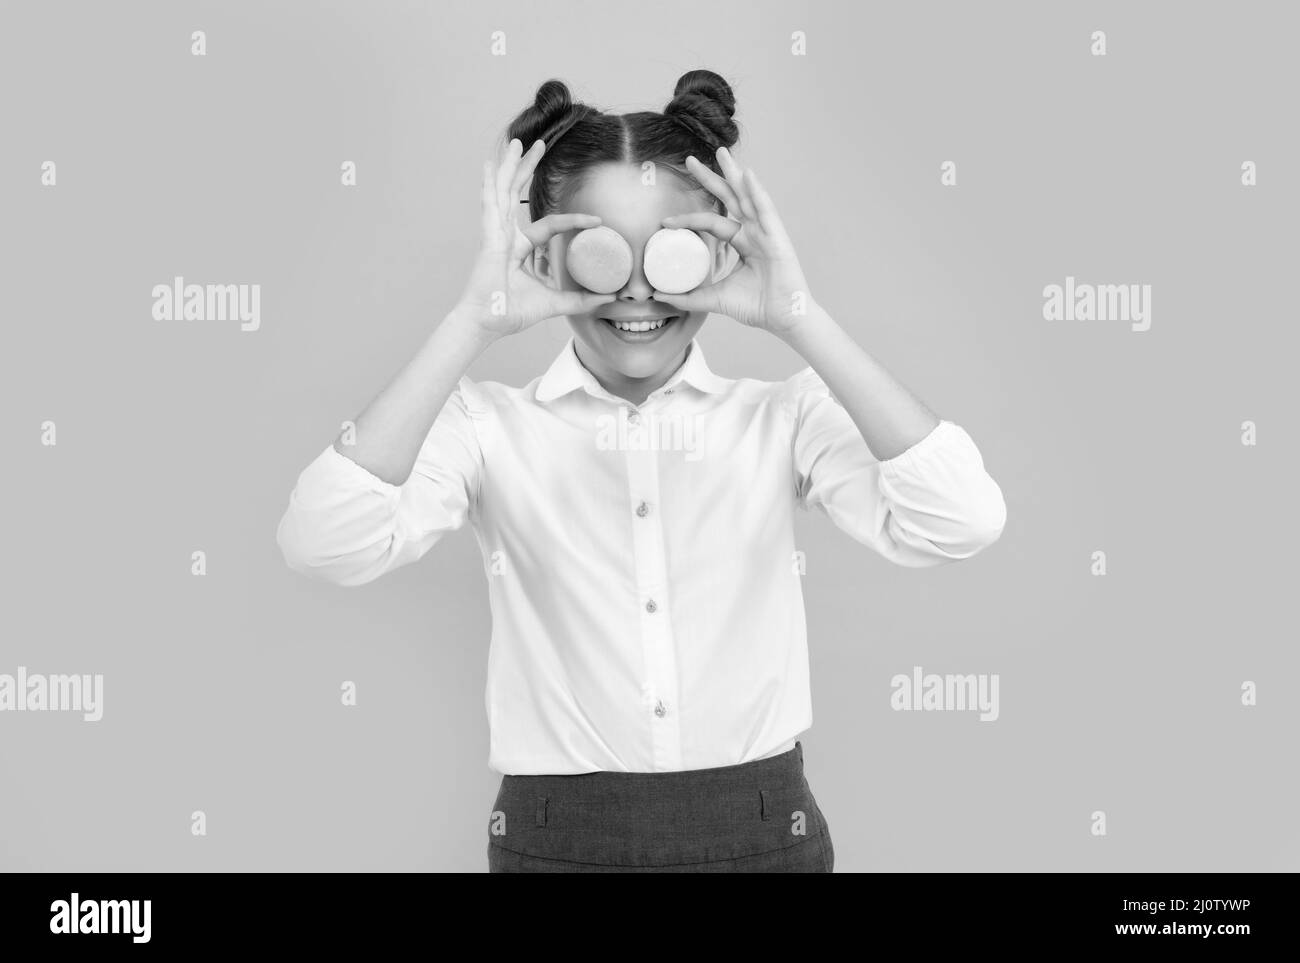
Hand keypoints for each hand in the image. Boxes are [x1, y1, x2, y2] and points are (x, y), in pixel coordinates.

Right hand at [453, 138, 610, 337]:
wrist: (488, 322)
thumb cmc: (511, 313)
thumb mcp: (554, 303)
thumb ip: (579, 299)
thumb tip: (610, 297)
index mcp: (519, 248)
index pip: (550, 224)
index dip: (573, 220)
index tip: (598, 221)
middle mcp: (506, 236)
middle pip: (516, 194)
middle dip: (527, 169)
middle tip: (539, 145)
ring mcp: (495, 233)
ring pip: (504, 191)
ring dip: (512, 165)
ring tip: (520, 143)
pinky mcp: (489, 236)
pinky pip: (490, 204)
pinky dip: (489, 183)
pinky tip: (490, 164)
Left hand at [655, 146, 814, 336]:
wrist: (782, 319)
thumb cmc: (756, 307)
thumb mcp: (715, 298)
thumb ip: (689, 296)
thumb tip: (658, 295)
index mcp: (741, 242)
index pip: (710, 222)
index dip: (688, 219)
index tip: (665, 221)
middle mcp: (753, 232)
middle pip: (729, 199)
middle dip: (710, 178)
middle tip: (689, 160)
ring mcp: (766, 232)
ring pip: (746, 197)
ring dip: (733, 173)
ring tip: (721, 153)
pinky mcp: (777, 237)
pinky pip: (765, 210)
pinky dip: (757, 192)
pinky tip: (747, 175)